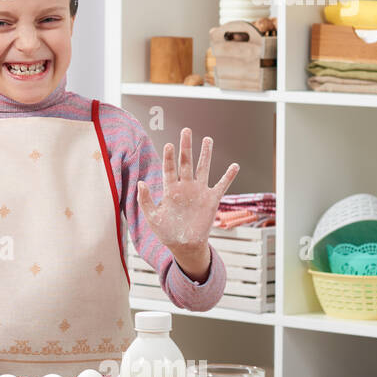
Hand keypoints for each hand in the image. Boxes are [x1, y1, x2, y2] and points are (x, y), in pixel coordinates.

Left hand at [135, 128, 238, 279]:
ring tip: (207, 139)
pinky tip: (234, 166)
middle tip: (186, 131)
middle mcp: (185, 186)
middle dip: (186, 147)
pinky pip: (221, 185)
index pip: (169, 168)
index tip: (169, 144)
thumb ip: (146, 200)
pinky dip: (228, 176)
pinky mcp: (211, 200)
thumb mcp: (152, 217)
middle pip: (186, 162)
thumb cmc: (166, 232)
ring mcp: (199, 191)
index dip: (169, 157)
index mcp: (170, 189)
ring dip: (205, 154)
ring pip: (203, 168)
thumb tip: (141, 183)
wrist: (184, 245)